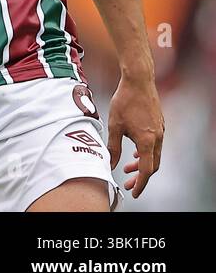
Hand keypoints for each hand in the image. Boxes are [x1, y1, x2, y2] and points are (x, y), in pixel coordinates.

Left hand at [108, 74, 163, 198]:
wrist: (138, 81)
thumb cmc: (125, 102)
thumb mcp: (115, 126)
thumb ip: (114, 147)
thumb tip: (111, 163)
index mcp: (148, 141)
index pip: (146, 170)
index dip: (140, 183)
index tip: (133, 191)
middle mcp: (158, 138)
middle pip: (152, 165)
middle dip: (140, 176)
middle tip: (128, 183)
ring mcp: (160, 131)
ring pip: (154, 154)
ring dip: (141, 163)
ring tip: (127, 167)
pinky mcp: (159, 124)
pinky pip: (154, 144)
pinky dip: (145, 152)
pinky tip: (134, 151)